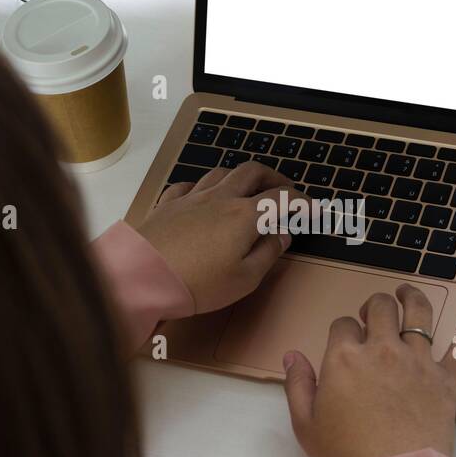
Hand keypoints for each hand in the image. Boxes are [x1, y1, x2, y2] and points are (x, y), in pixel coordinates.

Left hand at [136, 161, 306, 313]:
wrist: (142, 277)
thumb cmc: (196, 284)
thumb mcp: (244, 279)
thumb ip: (267, 254)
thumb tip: (282, 236)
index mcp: (244, 216)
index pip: (283, 198)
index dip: (302, 201)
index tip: (313, 209)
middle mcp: (219, 198)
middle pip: (252, 172)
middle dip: (273, 177)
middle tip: (283, 189)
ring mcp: (190, 198)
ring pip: (221, 173)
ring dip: (239, 177)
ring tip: (246, 190)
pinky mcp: (167, 205)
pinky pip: (188, 186)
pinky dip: (202, 188)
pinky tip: (201, 197)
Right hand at [283, 283, 455, 456]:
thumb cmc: (346, 455)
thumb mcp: (306, 424)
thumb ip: (298, 384)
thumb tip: (292, 356)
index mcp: (344, 358)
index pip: (342, 325)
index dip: (341, 329)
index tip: (342, 341)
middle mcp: (383, 349)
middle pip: (380, 308)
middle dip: (373, 304)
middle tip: (372, 312)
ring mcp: (418, 361)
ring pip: (419, 314)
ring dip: (412, 297)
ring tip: (407, 293)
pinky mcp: (447, 379)